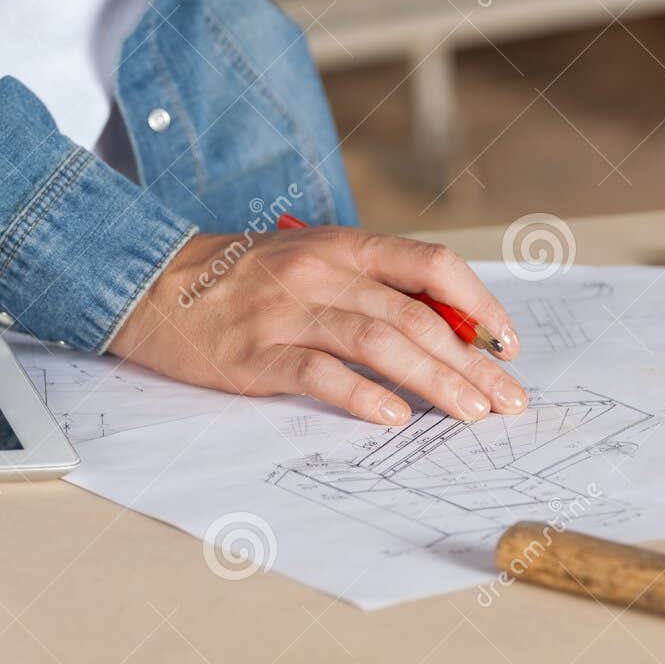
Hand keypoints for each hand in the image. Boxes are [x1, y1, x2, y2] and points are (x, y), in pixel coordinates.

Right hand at [109, 227, 526, 424]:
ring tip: (468, 412)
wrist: (158, 285)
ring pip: (381, 344)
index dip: (480, 305)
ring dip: (434, 382)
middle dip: (472, 363)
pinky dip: (362, 397)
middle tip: (506, 400)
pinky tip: (393, 418)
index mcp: (346, 246)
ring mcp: (290, 313)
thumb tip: (448, 331)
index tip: (507, 344)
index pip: (432, 266)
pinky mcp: (259, 355)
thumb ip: (374, 286)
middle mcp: (324, 273)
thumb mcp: (315, 260)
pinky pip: (321, 375)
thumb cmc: (248, 278)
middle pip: (417, 317)